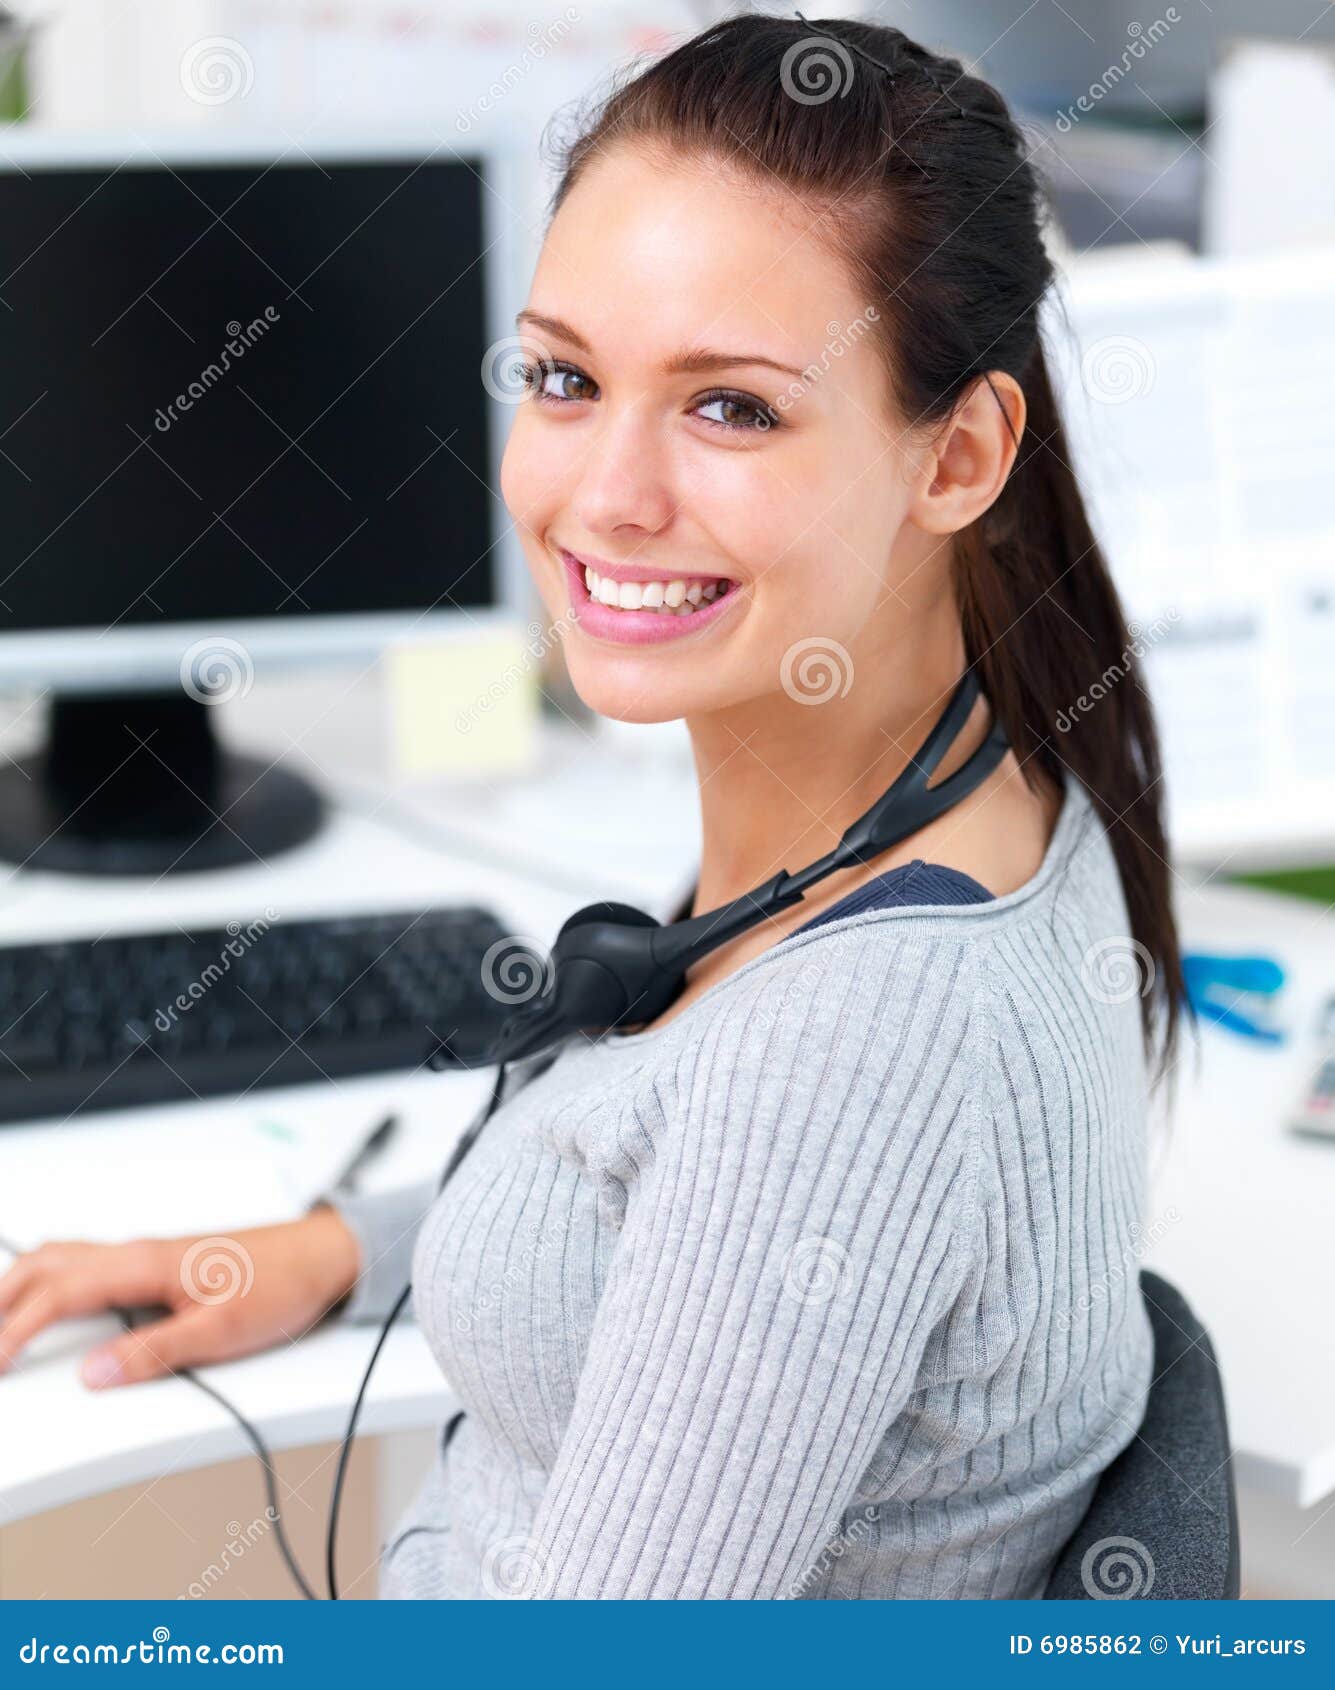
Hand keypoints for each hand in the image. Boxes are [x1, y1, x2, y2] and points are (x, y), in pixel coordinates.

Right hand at [0, 1207, 360, 1387]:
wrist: (322, 1255)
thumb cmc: (283, 1282)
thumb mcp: (224, 1331)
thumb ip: (156, 1353)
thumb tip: (96, 1373)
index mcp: (146, 1264)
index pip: (59, 1293)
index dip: (16, 1329)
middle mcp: (139, 1253)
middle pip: (46, 1265)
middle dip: (2, 1300)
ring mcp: (146, 1256)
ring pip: (62, 1259)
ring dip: (21, 1286)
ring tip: (1, 1324)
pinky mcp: (158, 1265)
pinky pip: (88, 1263)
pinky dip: (51, 1279)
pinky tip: (50, 1298)